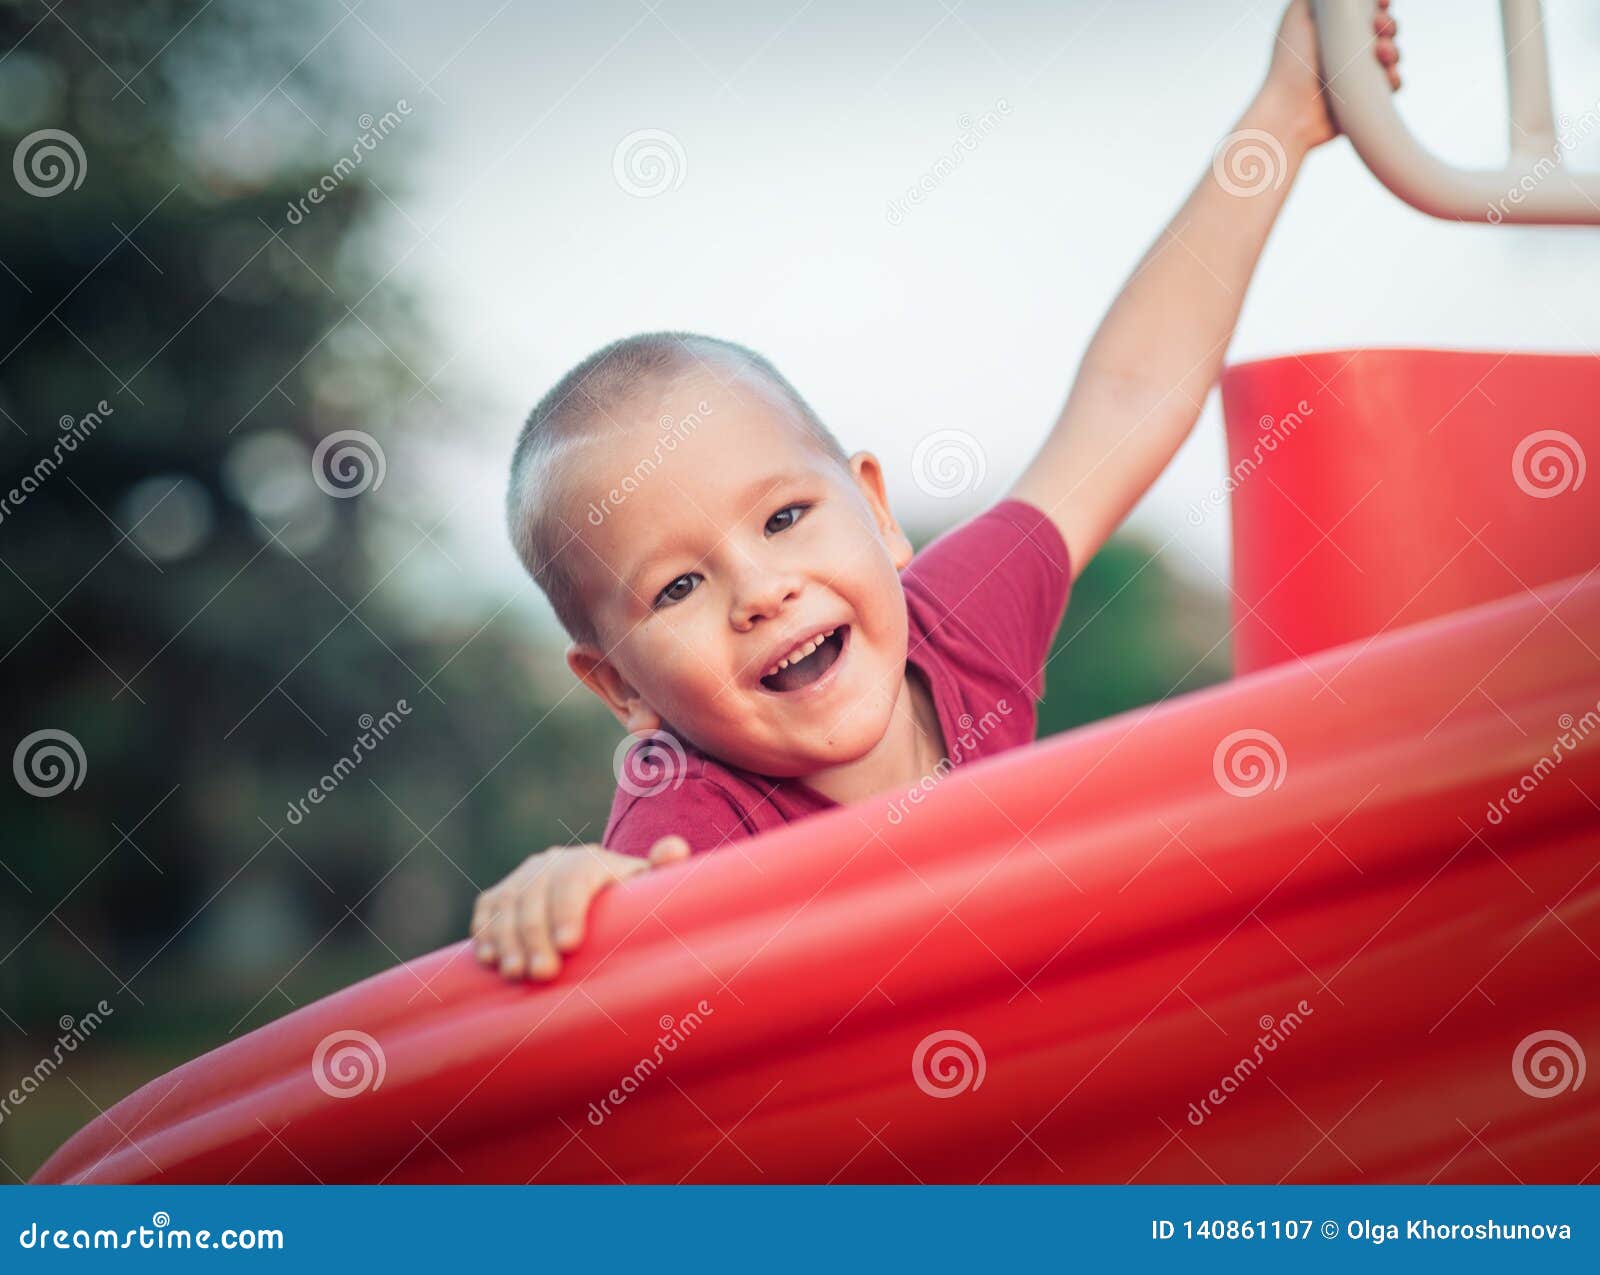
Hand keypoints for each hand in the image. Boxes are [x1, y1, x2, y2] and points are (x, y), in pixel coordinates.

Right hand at [470, 836, 690, 980]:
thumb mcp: (651, 890)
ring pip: (508, 901)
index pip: (575, 877)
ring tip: (515, 973)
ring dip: (507, 938)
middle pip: (537, 893)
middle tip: (542, 974)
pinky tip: (489, 958)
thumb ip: (665, 870)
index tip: (569, 945)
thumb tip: (674, 849)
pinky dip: (485, 930)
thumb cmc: (633, 904)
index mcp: (593, 861)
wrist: (603, 899)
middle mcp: (555, 862)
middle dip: (536, 935)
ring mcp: (527, 876)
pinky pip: (488, 907)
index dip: (568, 909)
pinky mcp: (504, 893)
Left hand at [1263, 0, 1400, 151]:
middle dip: (1388, 25)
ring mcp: (1356, 76)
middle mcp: (1345, 52)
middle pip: (1382, 30)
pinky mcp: (1364, 99)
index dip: (1378, 5)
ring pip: (1390, 56)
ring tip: (1380, 54)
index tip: (1381, 3)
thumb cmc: (1290, 64)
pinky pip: (1391, 84)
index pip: (1366, 12)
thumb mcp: (1298, 15)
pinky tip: (1387, 76)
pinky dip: (1393, 78)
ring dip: (1392, 50)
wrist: (1292, 111)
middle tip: (1379, 27)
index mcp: (1333, 32)